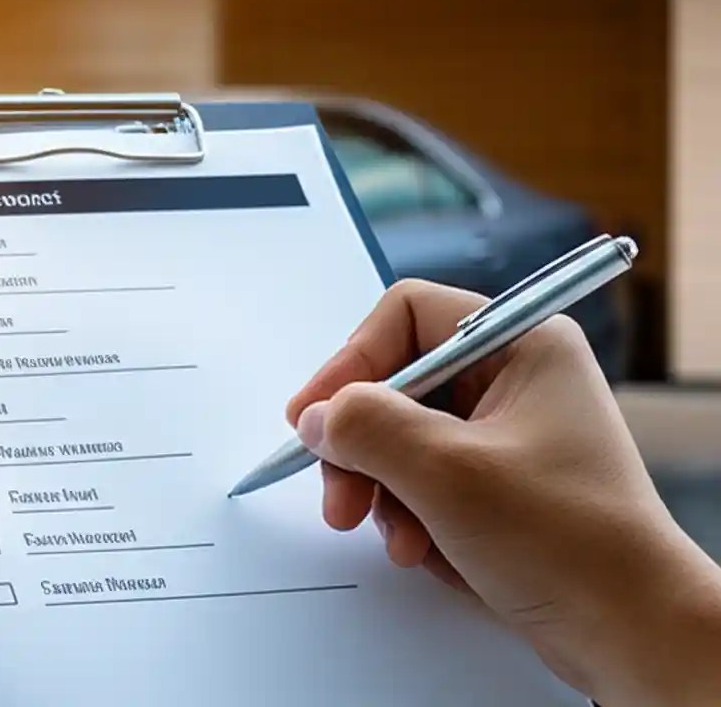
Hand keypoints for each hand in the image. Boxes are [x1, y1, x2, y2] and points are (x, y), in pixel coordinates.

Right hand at [288, 280, 720, 706]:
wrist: (632, 630)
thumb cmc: (568, 541)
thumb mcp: (446, 472)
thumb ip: (366, 428)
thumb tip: (315, 418)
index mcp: (521, 345)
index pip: (407, 316)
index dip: (352, 362)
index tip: (314, 417)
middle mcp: (514, 378)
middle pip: (396, 382)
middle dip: (361, 445)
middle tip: (341, 498)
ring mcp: (506, 432)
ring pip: (402, 438)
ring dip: (384, 491)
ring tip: (399, 538)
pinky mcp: (498, 483)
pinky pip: (423, 480)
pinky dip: (409, 515)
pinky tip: (422, 549)